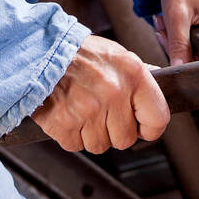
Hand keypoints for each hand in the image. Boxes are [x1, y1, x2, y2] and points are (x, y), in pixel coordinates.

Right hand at [31, 35, 168, 153]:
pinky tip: (67, 114)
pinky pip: (76, 146)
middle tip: (99, 111)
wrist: (37, 52)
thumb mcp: (115, 54)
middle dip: (113, 131)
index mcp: (132, 74)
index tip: (141, 128)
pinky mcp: (65, 124)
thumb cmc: (77, 52)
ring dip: (90, 133)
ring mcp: (89, 110)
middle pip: (125, 139)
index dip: (149, 128)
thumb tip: (160, 79)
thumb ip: (139, 73)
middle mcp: (113, 93)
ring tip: (81, 109)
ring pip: (100, 145)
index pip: (157, 119)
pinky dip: (70, 135)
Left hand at [152, 0, 198, 64]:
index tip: (171, 44)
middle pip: (198, 56)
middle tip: (165, 27)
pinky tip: (169, 21)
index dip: (188, 58)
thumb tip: (180, 69)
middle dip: (176, 45)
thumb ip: (179, 45)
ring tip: (166, 20)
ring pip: (190, 50)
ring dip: (172, 38)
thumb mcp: (177, 16)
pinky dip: (175, 34)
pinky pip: (188, 42)